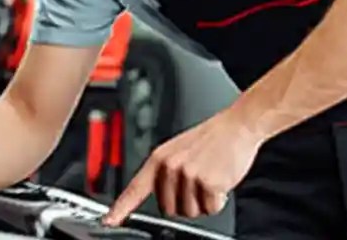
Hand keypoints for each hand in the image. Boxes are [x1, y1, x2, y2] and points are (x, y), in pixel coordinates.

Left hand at [103, 107, 262, 225]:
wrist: (237, 125)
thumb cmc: (211, 138)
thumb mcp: (178, 150)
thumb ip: (165, 172)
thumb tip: (159, 196)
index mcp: (159, 158)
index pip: (134, 189)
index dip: (120, 209)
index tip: (108, 221)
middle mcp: (170, 167)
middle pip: (168, 209)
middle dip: (184, 202)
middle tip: (197, 182)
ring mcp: (188, 175)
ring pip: (190, 212)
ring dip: (203, 202)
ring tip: (209, 177)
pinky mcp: (208, 183)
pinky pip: (210, 209)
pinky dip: (218, 201)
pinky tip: (220, 181)